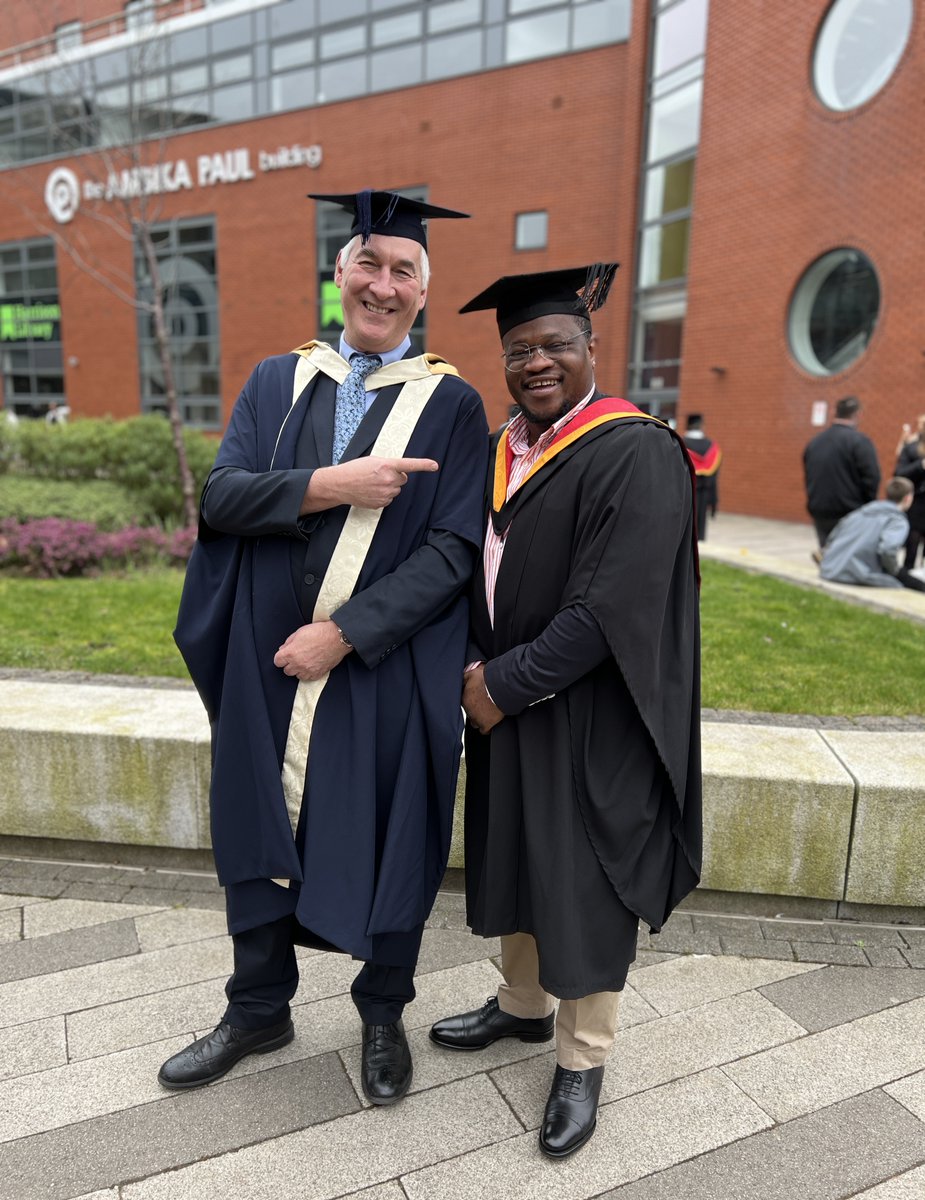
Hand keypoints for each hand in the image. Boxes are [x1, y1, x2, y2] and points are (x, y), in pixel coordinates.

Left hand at [273, 620, 350, 680]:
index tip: (284, 655)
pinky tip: (311, 664)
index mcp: (291, 653)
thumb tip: (283, 648)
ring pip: (297, 675)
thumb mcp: (299, 632)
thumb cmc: (320, 632)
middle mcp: (298, 664)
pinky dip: (308, 673)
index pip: (277, 661)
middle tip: (295, 657)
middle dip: (289, 664)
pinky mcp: (317, 674)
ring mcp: (308, 670)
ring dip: (298, 669)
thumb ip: (288, 642)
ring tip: (304, 661)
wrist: (337, 638)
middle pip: (286, 670)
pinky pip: (308, 678)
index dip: (281, 657)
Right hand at [302, 457, 438, 512]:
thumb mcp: (373, 461)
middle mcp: (388, 480)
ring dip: (388, 486)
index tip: (434, 466)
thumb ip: (389, 465)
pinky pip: (389, 499)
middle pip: (403, 479)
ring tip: (373, 483)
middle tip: (379, 475)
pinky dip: (383, 495)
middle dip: (395, 477)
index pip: (409, 465)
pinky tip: (371, 491)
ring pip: (396, 489)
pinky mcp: (381, 503)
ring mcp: (385, 493)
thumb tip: (400, 473)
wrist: (340, 484)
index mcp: (387, 465)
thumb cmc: (355, 470)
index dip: (423, 465)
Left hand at [462, 664, 503, 734]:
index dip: (471, 701)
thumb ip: (464, 677)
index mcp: (464, 698)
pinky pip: (484, 731)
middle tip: (484, 705)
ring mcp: (477, 718)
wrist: (501, 687)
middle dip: (476, 710)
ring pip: (475, 723)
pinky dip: (487, 728)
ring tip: (487, 714)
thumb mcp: (472, 673)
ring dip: (480, 719)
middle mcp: (469, 710)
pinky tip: (490, 723)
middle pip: (470, 713)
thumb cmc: (488, 679)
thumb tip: (461, 679)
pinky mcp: (487, 724)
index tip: (477, 699)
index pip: (464, 703)